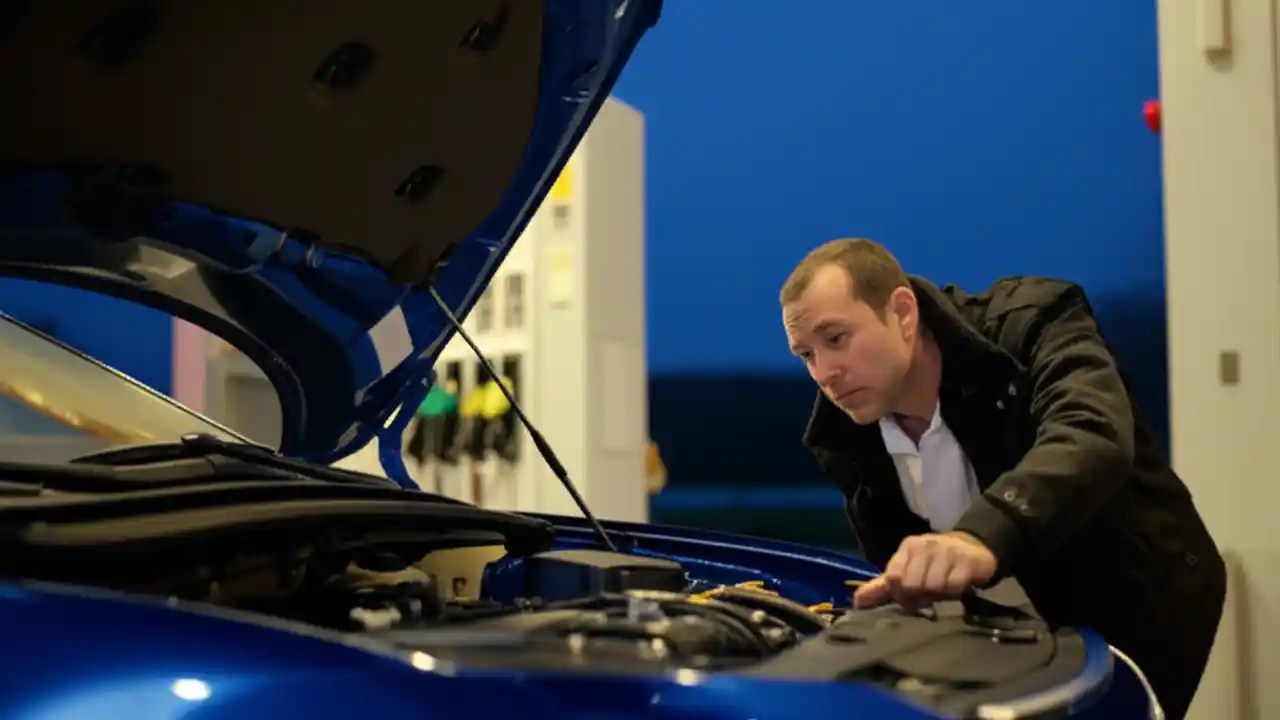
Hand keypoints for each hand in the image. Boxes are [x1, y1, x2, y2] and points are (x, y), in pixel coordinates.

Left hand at [853, 532, 997, 613]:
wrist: (973, 550)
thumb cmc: (934, 565)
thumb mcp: (907, 572)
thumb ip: (881, 588)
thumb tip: (857, 602)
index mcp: (908, 547)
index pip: (893, 577)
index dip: (900, 595)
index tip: (908, 599)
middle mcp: (925, 545)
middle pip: (911, 584)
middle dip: (919, 597)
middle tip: (928, 597)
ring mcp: (946, 551)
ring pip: (932, 586)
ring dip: (938, 596)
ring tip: (942, 591)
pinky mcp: (966, 561)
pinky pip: (953, 586)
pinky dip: (954, 593)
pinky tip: (956, 588)